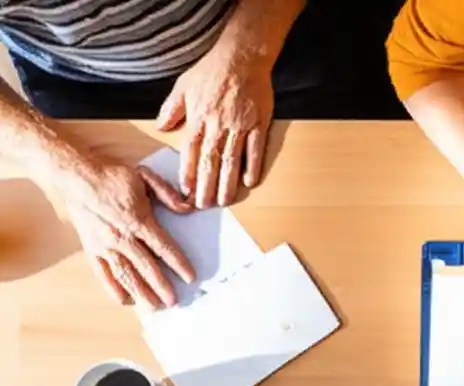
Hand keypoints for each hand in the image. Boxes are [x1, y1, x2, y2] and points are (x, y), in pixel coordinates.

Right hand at [54, 160, 195, 308]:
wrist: (76, 177)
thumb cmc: (112, 177)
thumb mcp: (144, 176)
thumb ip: (167, 193)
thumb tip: (188, 207)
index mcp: (138, 220)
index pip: (164, 247)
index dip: (178, 264)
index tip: (190, 277)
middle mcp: (121, 237)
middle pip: (146, 267)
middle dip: (162, 286)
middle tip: (174, 302)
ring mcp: (105, 246)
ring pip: (125, 275)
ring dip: (141, 293)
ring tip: (154, 307)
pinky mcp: (91, 250)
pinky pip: (103, 274)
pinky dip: (113, 289)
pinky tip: (124, 300)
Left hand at [157, 46, 273, 207]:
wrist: (241, 58)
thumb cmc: (211, 71)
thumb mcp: (183, 86)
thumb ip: (171, 109)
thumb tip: (160, 127)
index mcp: (198, 119)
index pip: (190, 152)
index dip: (188, 174)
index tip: (186, 192)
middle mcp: (217, 125)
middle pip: (210, 162)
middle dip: (206, 186)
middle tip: (204, 206)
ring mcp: (239, 126)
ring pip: (231, 160)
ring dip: (228, 183)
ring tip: (225, 201)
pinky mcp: (258, 124)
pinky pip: (255, 149)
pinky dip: (253, 166)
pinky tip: (250, 182)